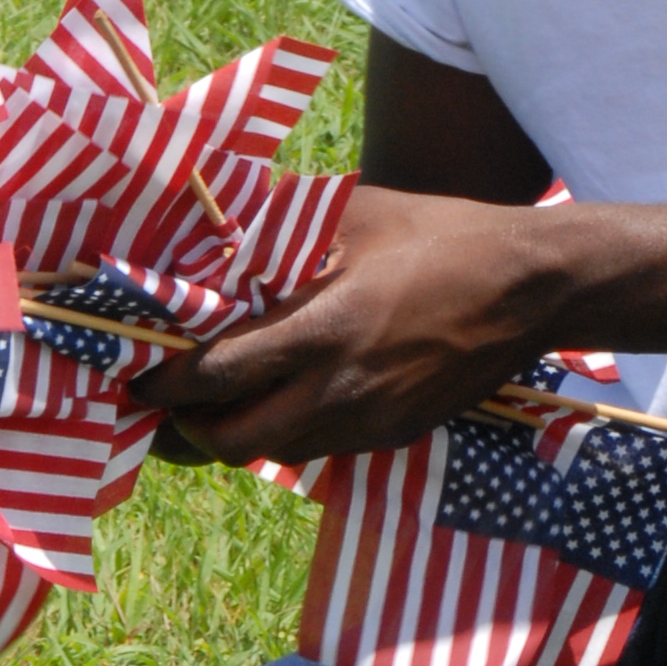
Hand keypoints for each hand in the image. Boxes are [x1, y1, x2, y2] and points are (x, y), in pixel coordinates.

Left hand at [142, 182, 559, 464]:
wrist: (532, 287)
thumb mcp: (352, 214)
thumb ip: (276, 225)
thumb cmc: (440, 236)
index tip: (134, 374)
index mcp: (321, 333)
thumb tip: (208, 220)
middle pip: (231, 442)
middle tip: (167, 400)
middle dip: (188, 428)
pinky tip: (289, 393)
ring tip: (220, 399)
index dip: (163, 384)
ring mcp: (370, 423)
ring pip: (276, 452)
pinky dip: (291, 429)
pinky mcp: (394, 435)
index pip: (215, 378)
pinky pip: (322, 447)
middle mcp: (340, 392)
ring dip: (238, 434)